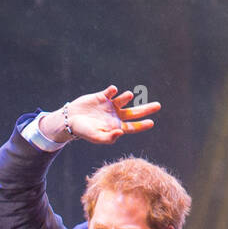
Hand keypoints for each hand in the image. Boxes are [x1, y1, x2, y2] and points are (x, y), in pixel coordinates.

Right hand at [40, 85, 159, 144]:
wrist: (69, 120)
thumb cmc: (82, 131)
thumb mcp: (95, 137)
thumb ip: (108, 137)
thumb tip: (121, 132)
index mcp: (115, 127)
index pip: (132, 127)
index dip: (141, 125)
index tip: (151, 122)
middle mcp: (114, 116)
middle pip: (133, 113)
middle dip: (145, 109)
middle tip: (158, 106)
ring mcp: (109, 105)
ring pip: (123, 100)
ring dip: (126, 97)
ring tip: (127, 95)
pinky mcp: (102, 97)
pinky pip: (111, 92)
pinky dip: (113, 91)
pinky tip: (112, 91)